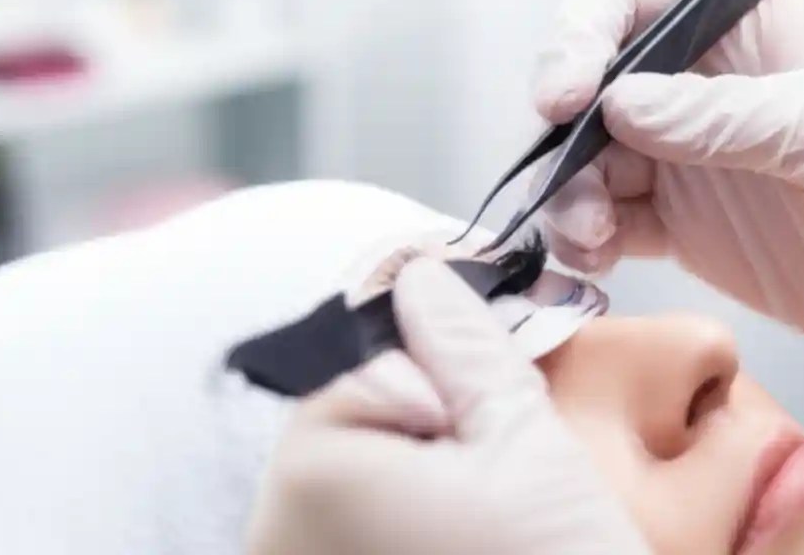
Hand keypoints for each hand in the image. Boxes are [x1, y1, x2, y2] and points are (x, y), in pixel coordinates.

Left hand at [244, 259, 650, 554]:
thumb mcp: (526, 442)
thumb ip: (466, 347)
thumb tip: (424, 276)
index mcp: (315, 473)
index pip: (362, 365)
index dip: (438, 367)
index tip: (492, 380)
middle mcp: (277, 534)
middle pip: (353, 429)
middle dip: (428, 425)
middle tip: (504, 464)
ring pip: (357, 488)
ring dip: (421, 481)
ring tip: (495, 518)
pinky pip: (358, 537)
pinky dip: (406, 528)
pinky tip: (469, 546)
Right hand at [532, 0, 803, 452]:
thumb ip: (722, 117)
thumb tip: (620, 105)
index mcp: (748, 24)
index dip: (581, 33)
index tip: (567, 93)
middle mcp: (706, 82)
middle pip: (591, 83)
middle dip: (563, 132)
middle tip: (569, 184)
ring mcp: (689, 156)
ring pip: (587, 158)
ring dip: (568, 194)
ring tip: (589, 235)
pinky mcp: (683, 223)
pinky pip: (607, 221)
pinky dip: (586, 239)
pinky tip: (596, 258)